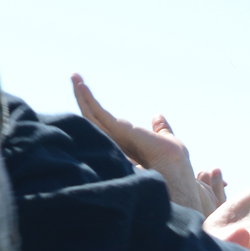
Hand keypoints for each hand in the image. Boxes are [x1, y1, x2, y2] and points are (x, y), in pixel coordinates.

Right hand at [72, 75, 219, 213]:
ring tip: (74, 77)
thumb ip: (160, 129)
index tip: (93, 97)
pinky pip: (97, 114)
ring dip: (82, 96)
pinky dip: (87, 99)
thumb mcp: (167, 140)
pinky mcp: (115, 132)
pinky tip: (80, 86)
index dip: (97, 110)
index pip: (106, 125)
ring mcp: (112, 139)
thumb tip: (157, 117)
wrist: (175, 173)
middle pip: (94, 119)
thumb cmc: (175, 165)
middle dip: (84, 100)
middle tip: (75, 79)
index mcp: (126, 144)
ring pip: (91, 116)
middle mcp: (115, 143)